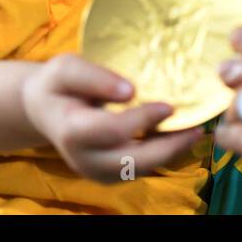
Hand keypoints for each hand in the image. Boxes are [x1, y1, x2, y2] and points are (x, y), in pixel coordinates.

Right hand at [21, 53, 202, 181]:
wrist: (44, 109)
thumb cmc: (57, 83)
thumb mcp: (66, 68)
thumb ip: (94, 77)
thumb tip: (130, 90)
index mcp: (71, 131)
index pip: (111, 130)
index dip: (142, 120)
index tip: (170, 106)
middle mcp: (83, 158)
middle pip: (131, 161)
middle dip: (167, 148)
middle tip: (198, 129)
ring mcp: (96, 171)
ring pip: (139, 170)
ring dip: (170, 155)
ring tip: (196, 133)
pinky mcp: (108, 174)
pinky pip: (139, 170)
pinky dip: (162, 156)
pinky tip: (180, 137)